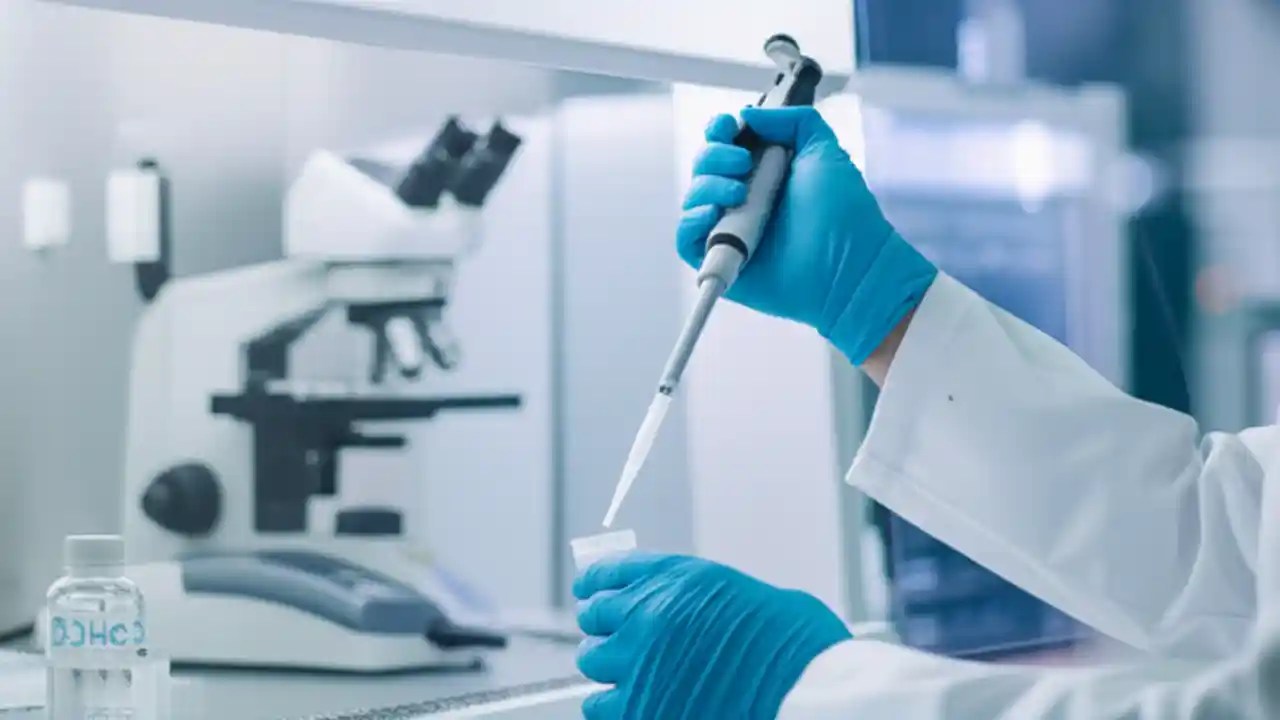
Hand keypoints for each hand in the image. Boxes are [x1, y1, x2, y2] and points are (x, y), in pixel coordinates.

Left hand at [573, 553, 850, 719]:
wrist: (810, 693)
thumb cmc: (795, 645)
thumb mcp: (745, 594)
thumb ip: (697, 598)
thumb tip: (672, 611)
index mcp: (676, 578)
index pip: (607, 572)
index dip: (595, 584)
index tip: (588, 591)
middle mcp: (648, 614)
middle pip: (594, 617)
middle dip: (606, 628)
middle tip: (619, 639)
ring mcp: (639, 664)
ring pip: (592, 662)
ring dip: (609, 667)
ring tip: (633, 675)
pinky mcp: (639, 711)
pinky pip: (599, 706)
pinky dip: (612, 706)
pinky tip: (634, 704)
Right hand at [677, 106, 936, 364]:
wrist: (848, 265)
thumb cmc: (843, 213)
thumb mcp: (823, 149)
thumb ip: (793, 119)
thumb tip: (749, 114)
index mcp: (764, 171)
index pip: (724, 144)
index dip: (719, 131)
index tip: (729, 127)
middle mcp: (743, 199)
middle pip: (703, 166)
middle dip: (714, 156)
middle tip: (743, 164)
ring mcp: (730, 231)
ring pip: (693, 198)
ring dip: (708, 186)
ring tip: (739, 194)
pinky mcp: (721, 261)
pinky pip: (686, 239)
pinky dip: (692, 221)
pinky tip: (713, 214)